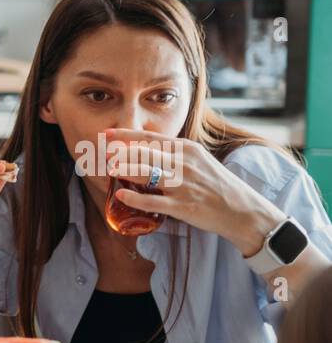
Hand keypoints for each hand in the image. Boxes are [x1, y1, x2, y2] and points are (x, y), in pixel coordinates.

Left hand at [106, 129, 284, 256]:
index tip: (106, 133)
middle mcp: (184, 163)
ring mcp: (183, 185)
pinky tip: (120, 194)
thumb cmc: (215, 185)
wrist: (241, 210)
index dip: (125, 135)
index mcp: (187, 149)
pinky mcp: (183, 206)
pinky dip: (135, 198)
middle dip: (120, 151)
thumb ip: (173, 154)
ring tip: (107, 168)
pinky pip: (154, 201)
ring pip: (147, 173)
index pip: (150, 139)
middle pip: (145, 153)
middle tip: (100, 152)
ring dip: (125, 170)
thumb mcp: (197, 161)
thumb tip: (145, 149)